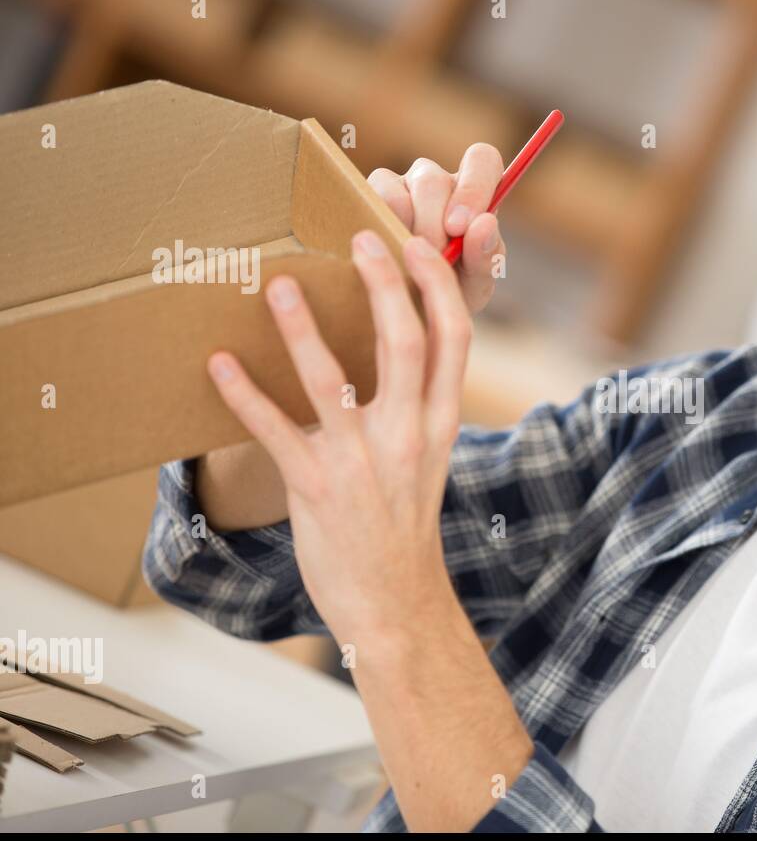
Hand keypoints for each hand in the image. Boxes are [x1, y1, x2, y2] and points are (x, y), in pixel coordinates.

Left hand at [205, 229, 470, 644]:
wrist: (395, 601)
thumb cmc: (406, 524)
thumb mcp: (430, 459)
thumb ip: (419, 404)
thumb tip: (399, 346)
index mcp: (441, 423)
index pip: (454, 340)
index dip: (438, 286)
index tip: (418, 246)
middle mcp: (409, 434)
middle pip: (404, 341)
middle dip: (383, 283)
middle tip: (358, 239)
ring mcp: (363, 461)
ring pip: (333, 378)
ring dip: (301, 327)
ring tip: (277, 284)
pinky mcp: (317, 487)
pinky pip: (277, 430)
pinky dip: (244, 394)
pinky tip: (219, 363)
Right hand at [368, 144, 506, 314]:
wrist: (417, 308)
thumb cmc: (455, 289)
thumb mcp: (477, 282)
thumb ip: (486, 255)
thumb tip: (485, 224)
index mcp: (473, 190)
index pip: (482, 160)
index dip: (472, 187)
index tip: (460, 227)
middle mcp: (438, 180)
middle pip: (432, 180)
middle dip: (432, 224)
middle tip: (432, 258)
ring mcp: (402, 184)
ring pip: (397, 190)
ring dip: (406, 229)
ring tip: (411, 261)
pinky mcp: (371, 194)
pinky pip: (373, 199)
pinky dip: (382, 229)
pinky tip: (390, 253)